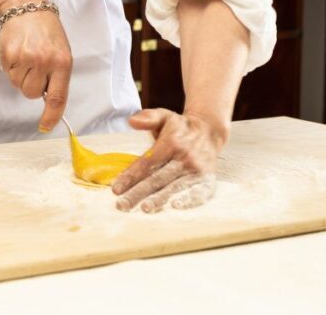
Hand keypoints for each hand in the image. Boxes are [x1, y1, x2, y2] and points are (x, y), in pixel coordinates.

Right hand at [0, 7, 72, 131]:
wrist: (27, 7)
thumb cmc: (47, 31)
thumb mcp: (62, 51)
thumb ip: (57, 76)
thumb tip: (49, 101)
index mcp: (63, 63)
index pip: (57, 97)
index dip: (51, 116)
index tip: (45, 127)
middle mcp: (45, 61)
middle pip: (32, 94)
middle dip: (31, 86)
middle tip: (35, 68)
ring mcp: (26, 58)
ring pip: (18, 85)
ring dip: (20, 75)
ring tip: (26, 55)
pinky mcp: (9, 54)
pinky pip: (7, 73)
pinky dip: (10, 65)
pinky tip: (17, 50)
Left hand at [111, 109, 227, 212]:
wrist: (210, 131)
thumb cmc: (181, 127)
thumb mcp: (165, 116)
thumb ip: (149, 117)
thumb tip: (131, 121)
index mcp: (171, 142)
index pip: (147, 162)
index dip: (131, 176)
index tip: (116, 189)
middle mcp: (184, 157)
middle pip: (157, 178)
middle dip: (138, 193)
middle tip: (122, 205)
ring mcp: (196, 170)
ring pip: (174, 187)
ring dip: (159, 200)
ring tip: (144, 209)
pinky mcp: (207, 180)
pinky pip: (197, 193)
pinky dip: (187, 201)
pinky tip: (175, 207)